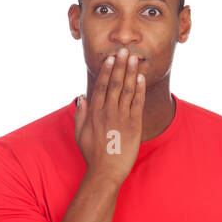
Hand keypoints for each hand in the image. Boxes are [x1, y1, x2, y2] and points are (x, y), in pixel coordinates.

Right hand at [74, 48, 143, 185]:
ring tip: (134, 58)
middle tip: (124, 50)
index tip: (110, 58)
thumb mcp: (80, 133)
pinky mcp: (134, 125)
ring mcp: (121, 117)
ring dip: (131, 72)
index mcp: (95, 112)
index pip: (102, 86)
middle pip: (115, 83)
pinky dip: (139, 90)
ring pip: (127, 90)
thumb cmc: (93, 153)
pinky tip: (141, 78)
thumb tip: (81, 97)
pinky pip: (137, 103)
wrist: (106, 171)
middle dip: (120, 65)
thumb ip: (80, 113)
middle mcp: (107, 111)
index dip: (107, 70)